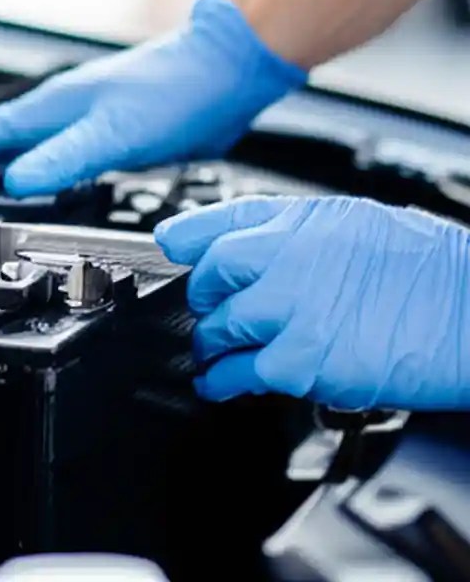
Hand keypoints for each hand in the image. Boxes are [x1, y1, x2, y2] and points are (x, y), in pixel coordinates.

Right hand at [0, 0, 307, 196]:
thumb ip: (63, 160)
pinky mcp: (106, 130)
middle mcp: (57, 111)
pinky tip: (35, 178)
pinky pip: (47, 152)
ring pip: (15, 144)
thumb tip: (12, 184)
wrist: (227, 68)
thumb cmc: (177, 91)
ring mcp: (80, 118)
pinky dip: (25, 166)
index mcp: (48, 109)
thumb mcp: (115, 135)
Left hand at [155, 195, 469, 410]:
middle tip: (210, 311)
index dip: (187, 238)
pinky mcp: (299, 361)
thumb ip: (302, 233)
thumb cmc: (434, 273)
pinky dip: (221, 382)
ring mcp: (289, 311)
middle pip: (208, 277)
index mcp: (305, 221)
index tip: (170, 247)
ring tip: (214, 350)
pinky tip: (218, 384)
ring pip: (217, 327)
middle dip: (204, 298)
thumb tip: (257, 243)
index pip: (219, 223)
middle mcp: (288, 260)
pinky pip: (237, 373)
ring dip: (212, 343)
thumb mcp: (362, 225)